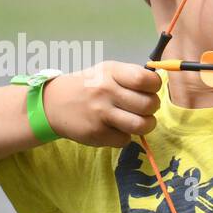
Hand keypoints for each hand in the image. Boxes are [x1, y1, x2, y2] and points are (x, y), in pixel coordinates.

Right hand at [45, 61, 162, 146]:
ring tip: (137, 121)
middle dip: (152, 108)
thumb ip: (131, 77)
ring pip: (141, 125)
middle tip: (143, 108)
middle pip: (148, 105)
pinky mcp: (97, 133)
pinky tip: (115, 129)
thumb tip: (159, 84)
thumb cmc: (88, 86)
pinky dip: (124, 137)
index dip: (154, 87)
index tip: (149, 90)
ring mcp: (101, 114)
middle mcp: (106, 91)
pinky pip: (125, 140)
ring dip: (145, 125)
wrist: (54, 104)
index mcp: (111, 72)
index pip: (145, 80)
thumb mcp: (107, 72)